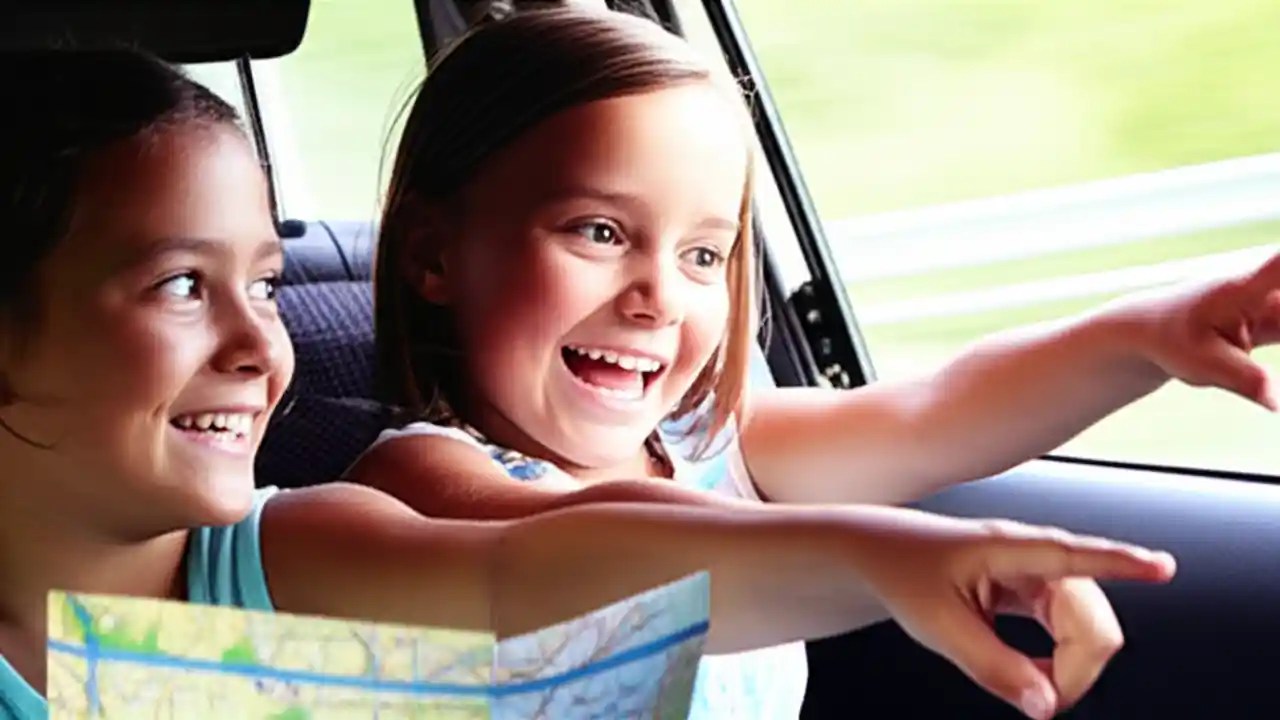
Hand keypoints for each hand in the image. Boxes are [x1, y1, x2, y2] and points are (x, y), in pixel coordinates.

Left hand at [856, 513, 1175, 718]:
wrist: (881, 555)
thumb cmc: (905, 575)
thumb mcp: (938, 628)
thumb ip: (992, 667)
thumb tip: (1047, 707)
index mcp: (1010, 551)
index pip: (1074, 556)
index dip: (1122, 564)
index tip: (1162, 567)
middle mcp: (1035, 558)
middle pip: (1092, 620)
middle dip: (1078, 670)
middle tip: (1038, 703)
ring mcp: (1040, 575)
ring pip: (1087, 630)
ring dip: (1070, 668)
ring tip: (1027, 686)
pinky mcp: (1037, 592)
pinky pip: (1069, 632)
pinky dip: (1058, 661)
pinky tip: (1035, 673)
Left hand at [1119, 249, 1279, 409]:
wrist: (1152, 330)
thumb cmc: (1172, 340)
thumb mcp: (1200, 364)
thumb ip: (1242, 380)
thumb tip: (1276, 402)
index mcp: (1244, 288)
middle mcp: (1266, 288)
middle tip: (1251, 338)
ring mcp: (1274, 300)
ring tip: (1242, 342)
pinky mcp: (1276, 316)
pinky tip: (1266, 372)